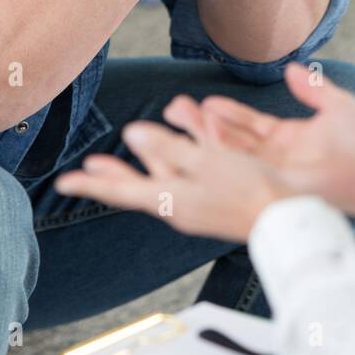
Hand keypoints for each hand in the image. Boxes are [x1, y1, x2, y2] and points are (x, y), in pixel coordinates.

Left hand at [54, 119, 295, 241]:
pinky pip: (188, 178)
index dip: (92, 184)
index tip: (63, 182)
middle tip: (89, 167)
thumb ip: (168, 148)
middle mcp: (180, 207)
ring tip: (130, 145)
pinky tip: (179, 148)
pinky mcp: (217, 202)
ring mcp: (199, 207)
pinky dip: (177, 160)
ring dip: (147, 160)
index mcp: (171, 201)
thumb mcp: (205, 163)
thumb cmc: (251, 190)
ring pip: (164, 179)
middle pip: (138, 187)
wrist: (290, 220)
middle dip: (114, 174)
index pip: (121, 191)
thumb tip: (132, 134)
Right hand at [162, 61, 354, 218]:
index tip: (206, 101)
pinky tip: (202, 129)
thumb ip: (313, 88)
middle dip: (204, 123)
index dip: (229, 113)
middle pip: (232, 139)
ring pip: (230, 150)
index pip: (250, 124)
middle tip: (177, 106)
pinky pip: (240, 161)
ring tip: (180, 114)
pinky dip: (220, 147)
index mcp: (290, 139)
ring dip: (204, 132)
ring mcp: (274, 169)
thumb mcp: (338, 105)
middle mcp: (277, 157)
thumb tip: (292, 68)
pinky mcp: (273, 178)